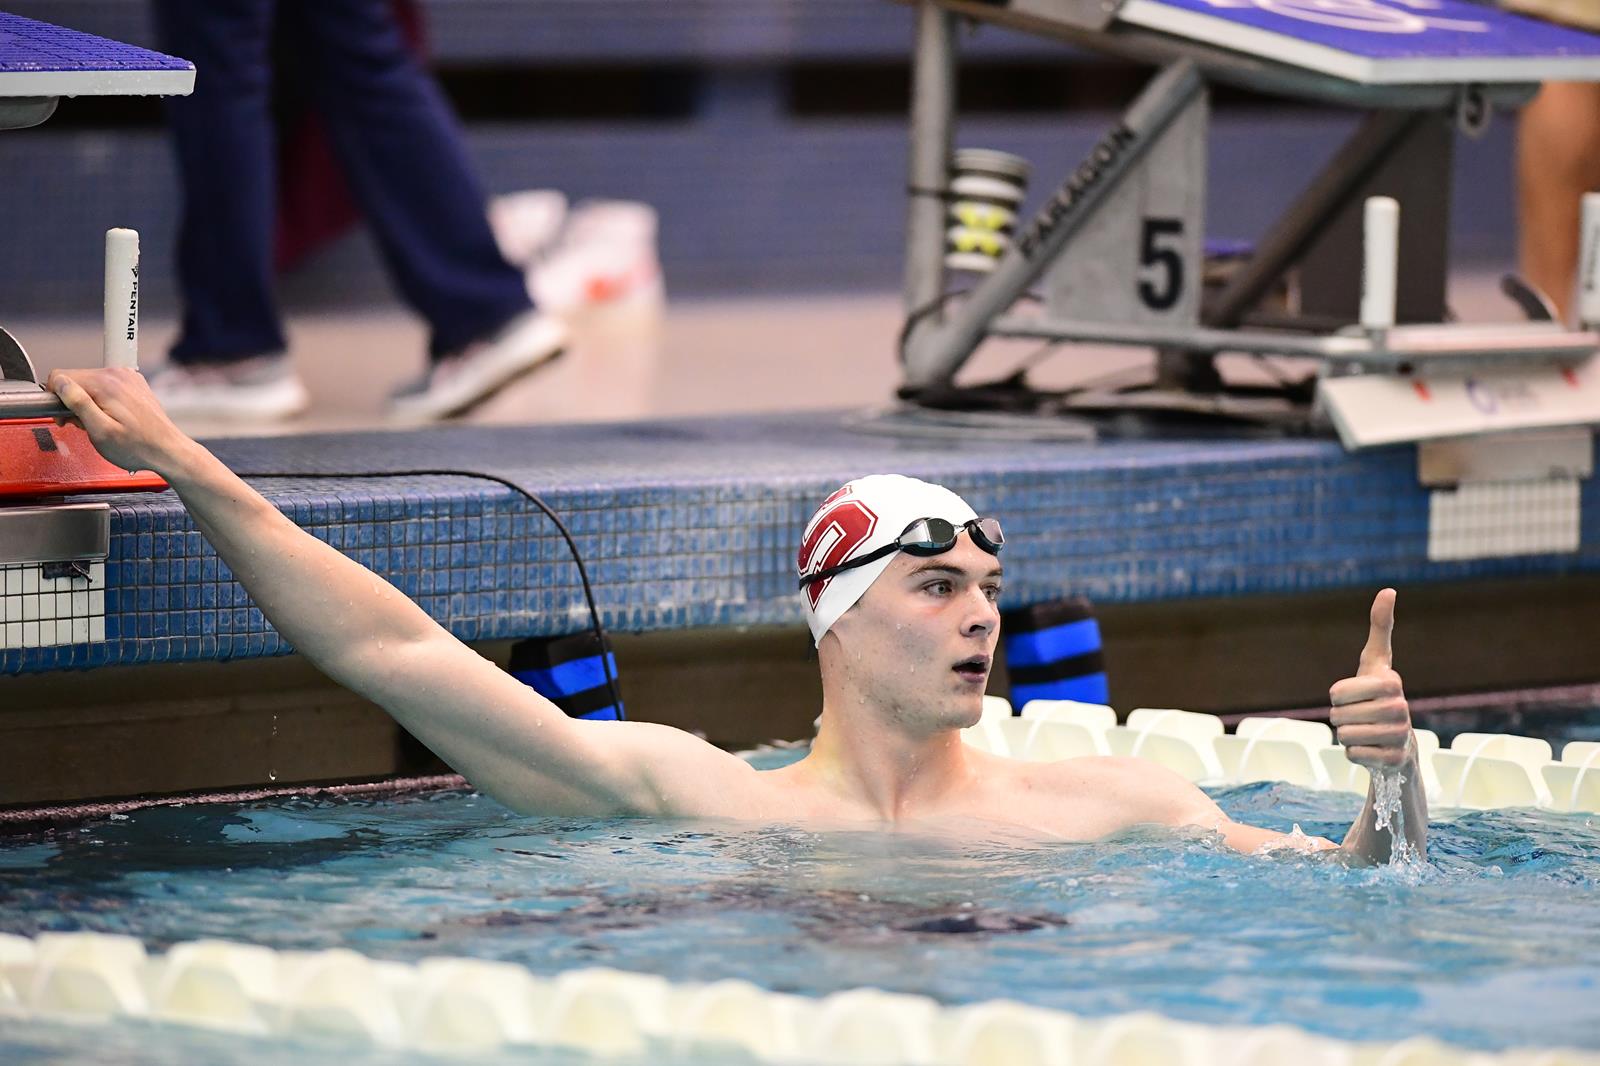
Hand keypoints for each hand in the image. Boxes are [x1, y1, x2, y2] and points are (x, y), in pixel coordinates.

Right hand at [47, 367, 195, 477]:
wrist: (168, 451)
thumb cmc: (137, 447)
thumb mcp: (100, 431)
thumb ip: (78, 404)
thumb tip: (59, 383)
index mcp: (106, 383)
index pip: (59, 377)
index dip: (56, 400)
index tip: (66, 418)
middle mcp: (118, 374)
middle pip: (75, 380)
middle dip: (73, 403)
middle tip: (86, 426)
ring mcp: (128, 378)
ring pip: (89, 384)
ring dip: (88, 404)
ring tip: (102, 424)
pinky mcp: (134, 385)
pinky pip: (106, 388)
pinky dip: (103, 402)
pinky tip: (112, 419)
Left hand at [1329, 588, 1413, 770]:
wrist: (1397, 739)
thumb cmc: (1378, 694)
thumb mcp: (1375, 661)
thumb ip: (1380, 626)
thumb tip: (1389, 589)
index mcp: (1391, 682)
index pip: (1336, 692)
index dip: (1337, 695)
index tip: (1354, 694)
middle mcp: (1400, 708)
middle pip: (1338, 715)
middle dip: (1340, 717)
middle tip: (1359, 716)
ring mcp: (1400, 736)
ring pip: (1345, 736)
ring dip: (1346, 735)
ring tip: (1365, 731)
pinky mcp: (1395, 760)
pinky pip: (1353, 755)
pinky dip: (1354, 754)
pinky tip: (1371, 749)